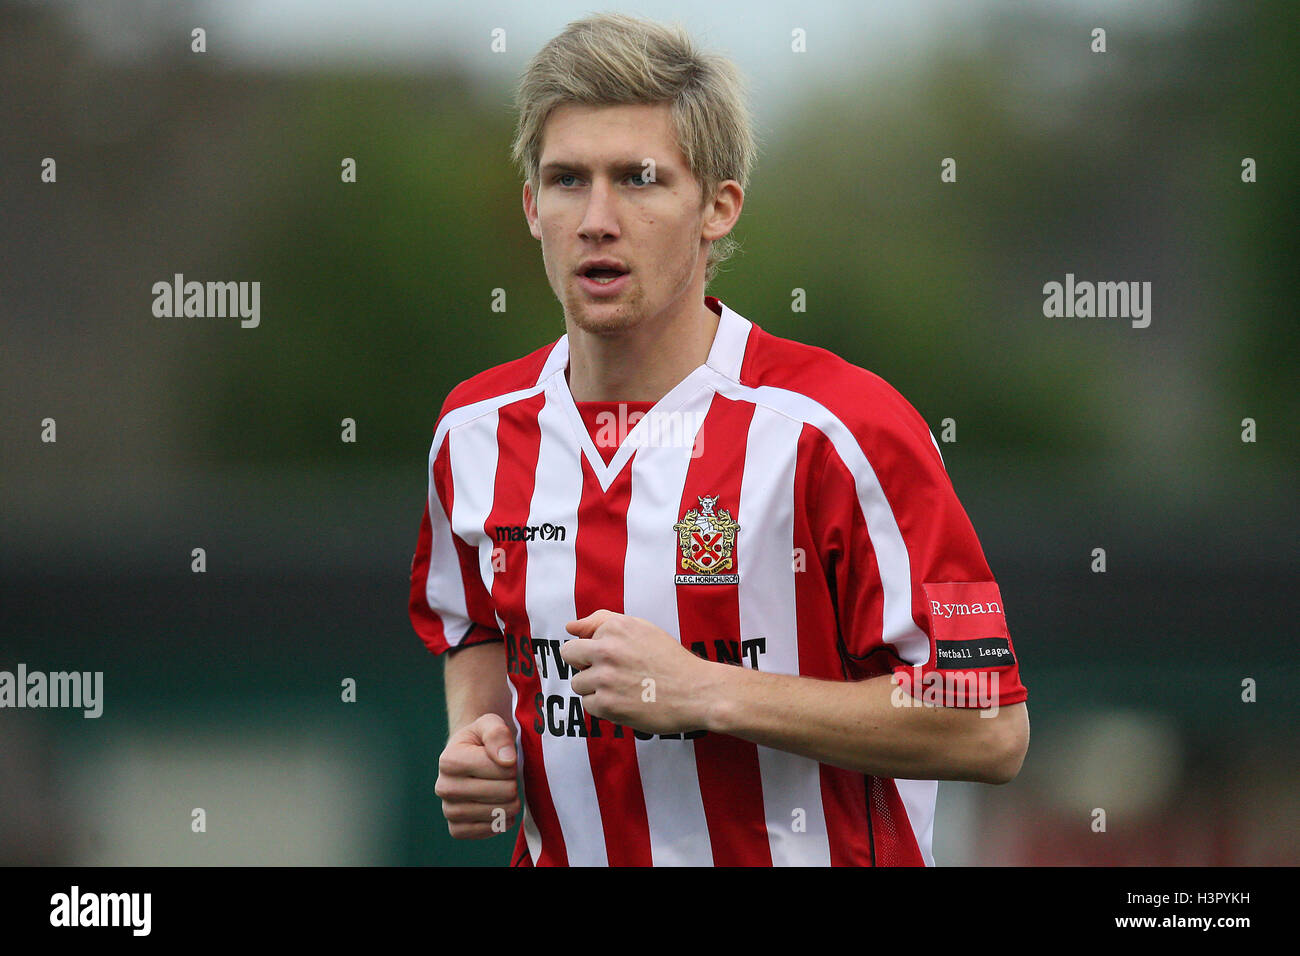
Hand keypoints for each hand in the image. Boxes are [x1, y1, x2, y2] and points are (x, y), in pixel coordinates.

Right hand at [434, 713, 520, 838]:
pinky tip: (500, 810)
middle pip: (500, 793)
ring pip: (494, 815)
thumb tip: (507, 760)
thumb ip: (498, 733)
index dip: (511, 765)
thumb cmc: (482, 740)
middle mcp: (443, 787)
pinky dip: (499, 824)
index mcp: (449, 760)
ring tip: (509, 794)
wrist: (470, 758)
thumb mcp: (490, 724)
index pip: (499, 769)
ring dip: (510, 805)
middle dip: (513, 784)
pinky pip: (484, 832)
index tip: (506, 761)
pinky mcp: (456, 828)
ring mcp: (448, 810)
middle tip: (509, 778)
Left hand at [560, 610, 710, 734]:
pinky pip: (588, 705)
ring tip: (623, 688)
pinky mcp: (607, 704)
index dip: (595, 650)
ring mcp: (605, 677)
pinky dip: (604, 707)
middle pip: (569, 656)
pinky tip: (626, 702)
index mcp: (615, 627)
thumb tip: (569, 626)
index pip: (580, 638)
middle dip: (585, 665)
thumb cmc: (671, 660)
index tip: (617, 658)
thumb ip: (601, 622)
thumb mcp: (641, 628)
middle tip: (611, 673)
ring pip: (578, 683)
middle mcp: (606, 649)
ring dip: (595, 688)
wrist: (697, 692)